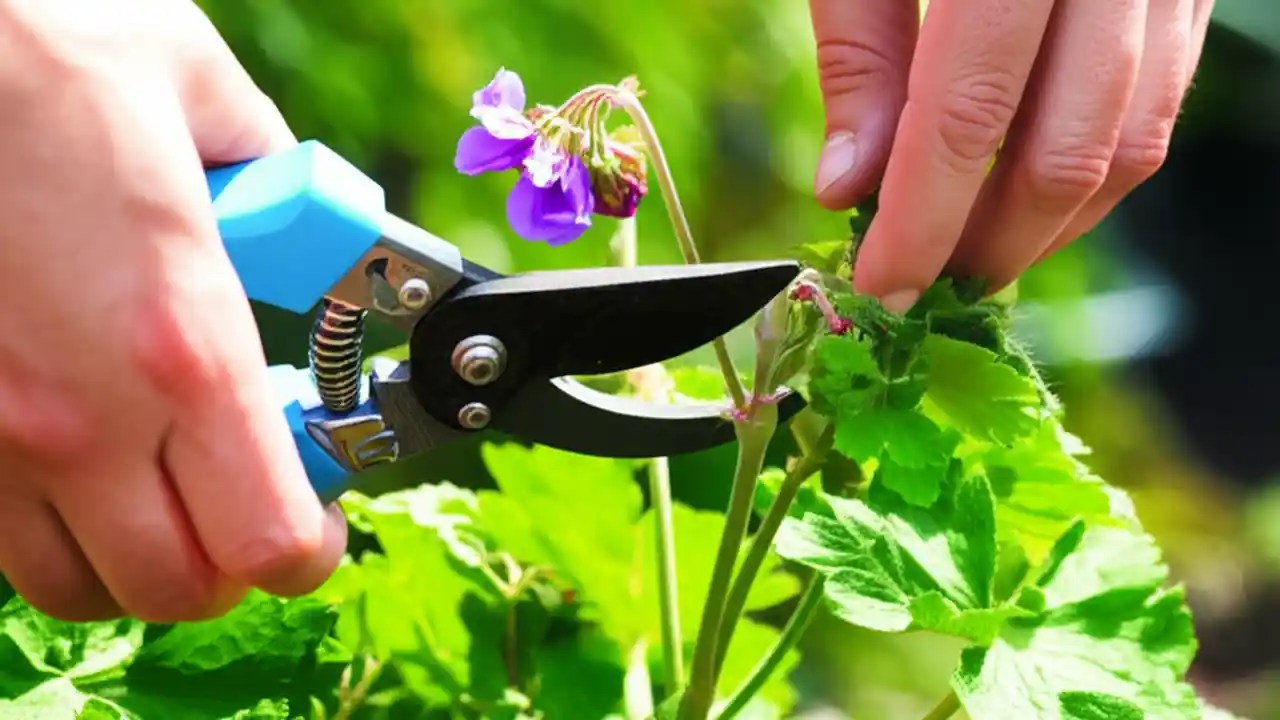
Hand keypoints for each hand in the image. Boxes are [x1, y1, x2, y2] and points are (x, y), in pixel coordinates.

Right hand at [0, 0, 345, 621]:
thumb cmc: (43, 42)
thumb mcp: (203, 96)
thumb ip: (280, 182)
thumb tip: (307, 227)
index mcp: (180, 344)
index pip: (267, 542)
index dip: (308, 548)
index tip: (319, 513)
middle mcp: (76, 417)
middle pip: (175, 590)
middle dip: (230, 560)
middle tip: (246, 496)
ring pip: (72, 585)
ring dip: (138, 555)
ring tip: (163, 485)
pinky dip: (49, 525)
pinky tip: (76, 452)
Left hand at [808, 0, 1214, 309]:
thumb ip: (860, 51)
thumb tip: (851, 186)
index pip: (971, 112)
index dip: (925, 219)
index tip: (883, 287)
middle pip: (1074, 146)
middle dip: (994, 241)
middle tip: (925, 285)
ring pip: (1135, 136)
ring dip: (1050, 222)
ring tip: (971, 253)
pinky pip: (1158, 94)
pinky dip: (1093, 163)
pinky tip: (1028, 189)